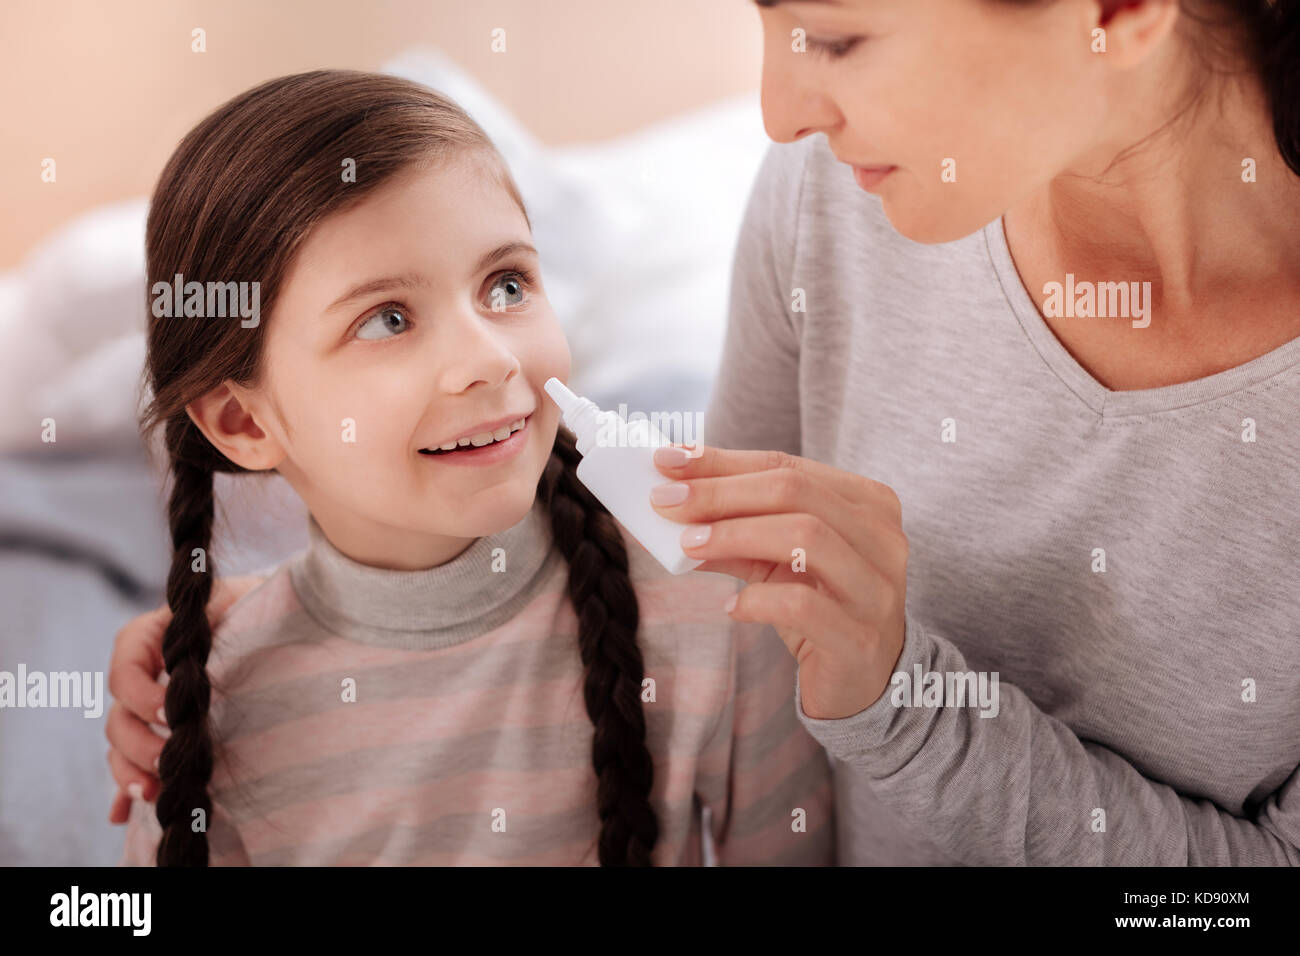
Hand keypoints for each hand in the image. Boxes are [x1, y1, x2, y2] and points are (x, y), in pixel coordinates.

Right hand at [105, 575, 264, 822]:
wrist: (284, 624)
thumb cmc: (265, 605)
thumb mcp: (245, 598)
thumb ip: (226, 605)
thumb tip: (221, 607)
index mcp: (157, 636)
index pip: (125, 664)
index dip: (140, 693)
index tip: (170, 714)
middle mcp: (149, 675)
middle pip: (119, 715)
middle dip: (138, 744)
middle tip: (169, 762)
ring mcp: (153, 709)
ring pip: (122, 745)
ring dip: (132, 772)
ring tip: (154, 793)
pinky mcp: (167, 735)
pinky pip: (137, 765)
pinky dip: (129, 789)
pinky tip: (127, 813)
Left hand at [650, 445, 908, 720]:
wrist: (865, 681)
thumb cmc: (820, 606)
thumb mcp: (778, 559)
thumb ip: (735, 527)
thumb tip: (671, 501)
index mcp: (868, 503)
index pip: (787, 466)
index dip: (723, 461)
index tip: (667, 461)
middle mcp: (882, 538)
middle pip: (795, 491)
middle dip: (721, 493)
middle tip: (665, 503)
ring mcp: (876, 588)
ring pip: (806, 537)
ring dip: (736, 535)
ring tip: (688, 545)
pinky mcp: (859, 638)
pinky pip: (802, 605)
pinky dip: (757, 599)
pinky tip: (729, 606)